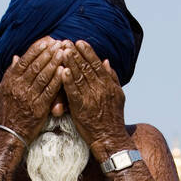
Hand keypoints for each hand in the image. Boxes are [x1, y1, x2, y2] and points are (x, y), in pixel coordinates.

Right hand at [0, 38, 65, 144]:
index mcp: (10, 81)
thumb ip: (10, 73)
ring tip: (64, 52)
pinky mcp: (38, 108)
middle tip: (59, 42)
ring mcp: (28, 98)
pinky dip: (57, 80)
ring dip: (54, 62)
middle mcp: (18, 87)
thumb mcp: (2, 91)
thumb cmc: (6, 112)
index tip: (47, 40)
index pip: (24, 60)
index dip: (37, 49)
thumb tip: (16, 57)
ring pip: (43, 76)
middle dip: (48, 52)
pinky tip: (64, 71)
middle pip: (35, 65)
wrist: (8, 135)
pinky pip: (49, 91)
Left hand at [59, 40, 127, 156]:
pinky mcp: (81, 108)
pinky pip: (73, 92)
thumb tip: (106, 61)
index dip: (87, 52)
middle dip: (75, 53)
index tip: (79, 42)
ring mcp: (90, 98)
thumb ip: (112, 77)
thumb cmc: (113, 117)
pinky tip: (62, 71)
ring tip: (62, 51)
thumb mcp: (118, 95)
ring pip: (79, 77)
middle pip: (86, 67)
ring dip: (70, 63)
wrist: (110, 138)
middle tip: (66, 42)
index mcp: (108, 84)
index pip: (96, 64)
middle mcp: (100, 89)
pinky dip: (67, 81)